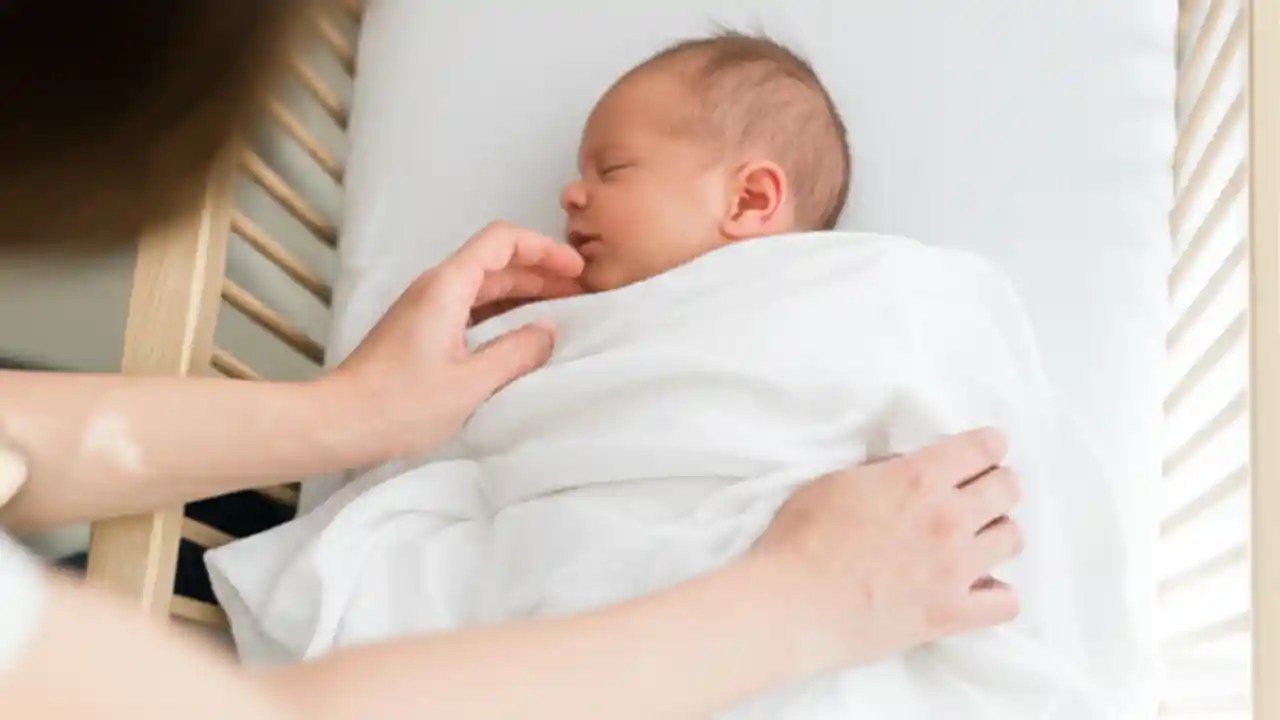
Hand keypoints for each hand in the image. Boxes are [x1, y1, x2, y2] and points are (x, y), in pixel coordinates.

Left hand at [326, 221, 584, 459]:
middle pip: (496, 261)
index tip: (576, 268)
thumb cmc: (397, 405)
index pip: (501, 240)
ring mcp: (426, 308)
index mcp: (447, 287)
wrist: (336, 422)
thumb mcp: (469, 384)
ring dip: (524, 293)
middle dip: (541, 271)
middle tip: (582, 293)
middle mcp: (435, 288)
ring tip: (561, 311)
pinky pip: (471, 308)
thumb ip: (516, 353)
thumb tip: (549, 331)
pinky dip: (503, 313)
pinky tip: (522, 334)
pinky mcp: (421, 330)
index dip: (544, 248)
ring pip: (484, 285)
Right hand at [749, 428, 1022, 670]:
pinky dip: (997, 592)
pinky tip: (977, 587)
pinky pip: (1007, 601)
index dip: (987, 446)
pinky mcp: (951, 614)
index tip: (985, 451)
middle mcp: (947, 518)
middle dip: (997, 484)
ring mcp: (954, 569)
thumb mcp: (837, 481)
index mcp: (917, 479)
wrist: (791, 605)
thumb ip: (885, 472)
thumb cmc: (800, 539)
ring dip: (996, 533)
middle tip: (980, 493)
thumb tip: (909, 472)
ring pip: (1012, 538)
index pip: (983, 448)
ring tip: (975, 540)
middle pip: (1008, 488)